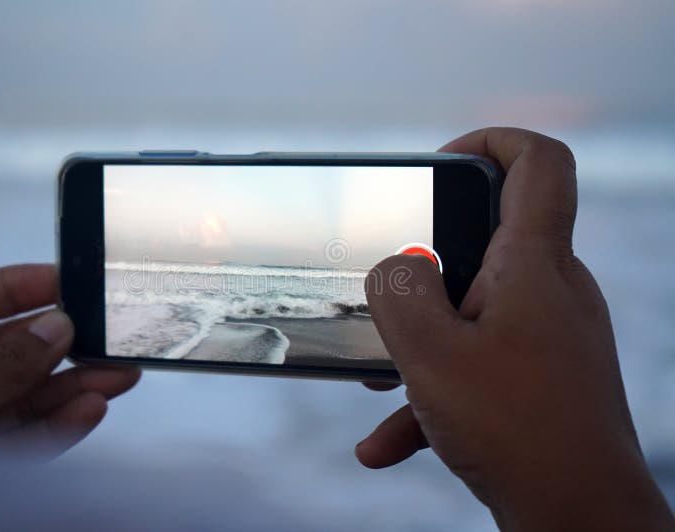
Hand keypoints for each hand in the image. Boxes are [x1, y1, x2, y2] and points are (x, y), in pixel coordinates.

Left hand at [0, 264, 139, 455]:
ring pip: (30, 393)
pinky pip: (30, 435)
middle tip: (109, 334)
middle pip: (11, 348)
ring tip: (122, 374)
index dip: (13, 286)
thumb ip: (0, 368)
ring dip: (78, 383)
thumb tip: (59, 326)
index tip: (64, 282)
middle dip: (64, 341)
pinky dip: (64, 423)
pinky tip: (94, 407)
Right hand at [357, 128, 673, 529]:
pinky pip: (480, 363)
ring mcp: (550, 334)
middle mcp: (551, 290)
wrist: (579, 520)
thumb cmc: (516, 433)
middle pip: (491, 237)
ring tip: (377, 373)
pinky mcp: (541, 375)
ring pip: (475, 310)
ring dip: (422, 339)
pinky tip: (388, 440)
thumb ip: (399, 292)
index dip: (489, 140)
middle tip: (387, 287)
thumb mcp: (431, 354)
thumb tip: (396, 265)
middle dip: (428, 259)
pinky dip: (436, 391)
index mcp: (534, 265)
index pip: (538, 162)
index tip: (439, 166)